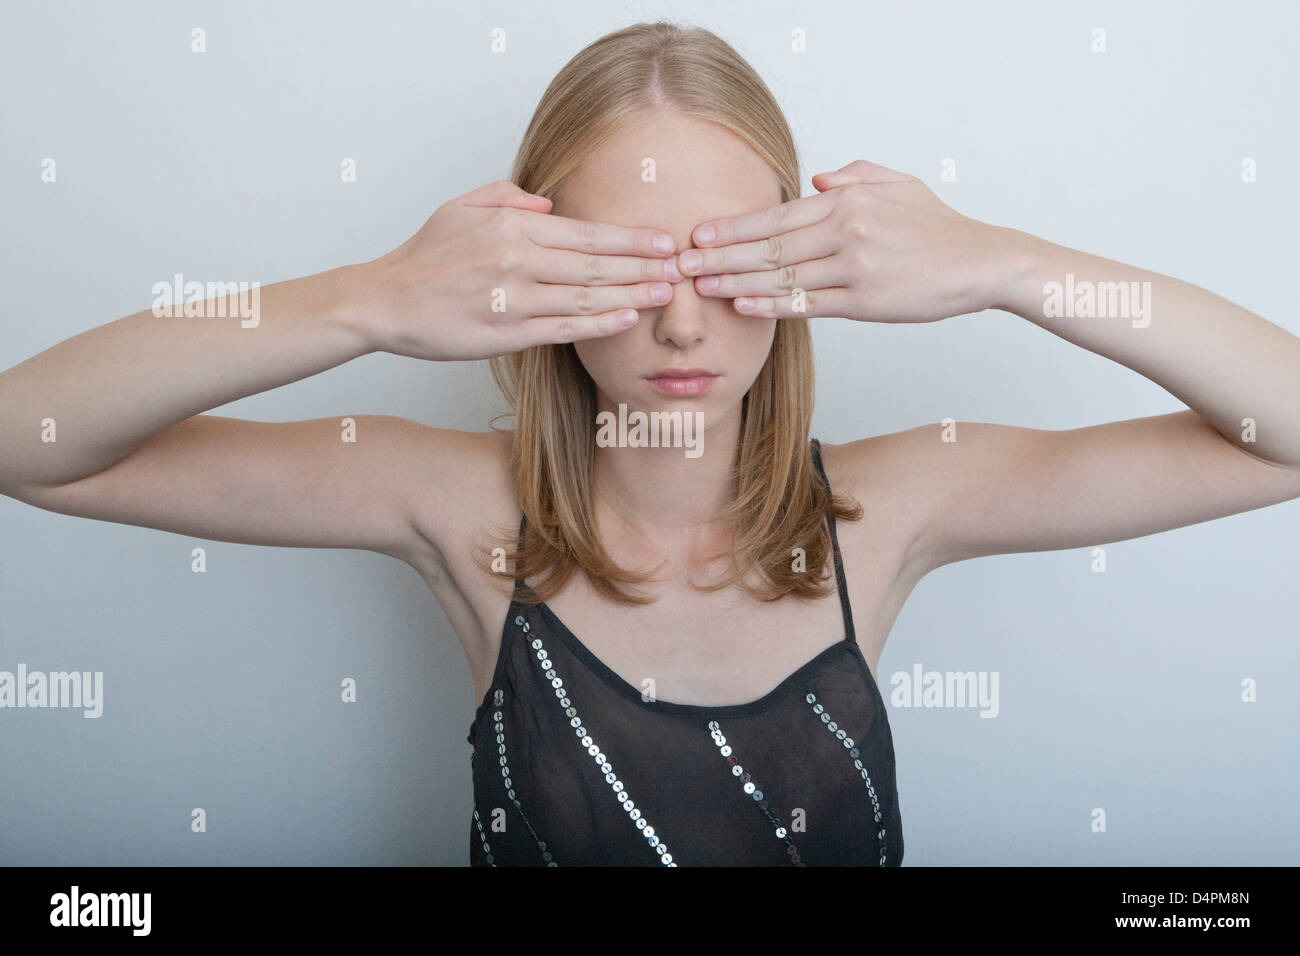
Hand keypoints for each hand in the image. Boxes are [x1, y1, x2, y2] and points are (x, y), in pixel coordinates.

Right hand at [357, 180, 683, 359]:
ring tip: (668, 295)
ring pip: (588, 298)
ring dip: (634, 295)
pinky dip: (600, 325)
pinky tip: (628, 319)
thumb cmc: (424, 257)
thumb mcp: (461, 208)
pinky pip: (565, 329)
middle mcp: (519, 259)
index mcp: (513, 225)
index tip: (664, 241)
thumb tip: (551, 205)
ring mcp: (515, 299)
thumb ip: (508, 198)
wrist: (385, 301)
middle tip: (682, 269)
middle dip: (645, 266)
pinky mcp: (507, 334)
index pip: (588, 233)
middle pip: (598, 265)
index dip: (631, 239)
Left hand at [678, 159, 1018, 322]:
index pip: (776, 215)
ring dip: (735, 282)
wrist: (983, 262)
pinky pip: (807, 304)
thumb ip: (855, 176)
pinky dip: (772, 305)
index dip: (733, 227)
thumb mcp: (899, 185)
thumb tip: (814, 178)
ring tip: (700, 288)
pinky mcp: (865, 301)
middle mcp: (845, 230)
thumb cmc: (939, 228)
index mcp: (847, 201)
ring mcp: (853, 267)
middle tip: (682, 263)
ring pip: (781, 276)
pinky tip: (744, 307)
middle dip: (719, 255)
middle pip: (769, 245)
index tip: (698, 232)